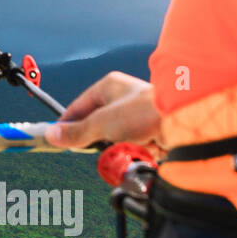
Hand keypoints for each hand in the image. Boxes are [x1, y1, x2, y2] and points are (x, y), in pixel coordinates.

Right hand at [45, 71, 163, 154]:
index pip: (79, 106)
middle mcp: (124, 97)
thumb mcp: (101, 123)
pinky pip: (134, 145)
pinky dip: (136, 151)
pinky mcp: (152, 129)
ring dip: (120, 147)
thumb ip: (76, 132)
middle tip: (99, 147)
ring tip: (128, 147)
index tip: (59, 139)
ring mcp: (139, 113)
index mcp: (109, 86)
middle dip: (99, 139)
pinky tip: (143, 150)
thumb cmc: (142, 112)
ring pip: (116, 137)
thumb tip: (52, 135)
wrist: (184, 122)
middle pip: (98, 124)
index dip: (68, 123)